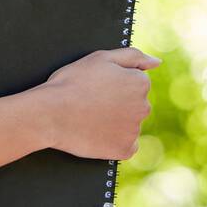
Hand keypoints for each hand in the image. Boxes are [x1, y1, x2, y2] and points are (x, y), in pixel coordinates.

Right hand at [36, 47, 160, 159]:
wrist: (50, 113)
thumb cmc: (72, 82)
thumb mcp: (101, 58)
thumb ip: (133, 56)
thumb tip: (156, 62)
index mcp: (140, 83)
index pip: (135, 82)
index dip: (113, 83)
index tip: (96, 86)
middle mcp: (144, 107)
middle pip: (134, 104)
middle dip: (118, 103)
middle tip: (92, 102)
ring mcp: (134, 130)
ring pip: (129, 124)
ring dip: (116, 122)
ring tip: (90, 117)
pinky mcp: (124, 150)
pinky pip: (126, 145)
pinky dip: (114, 141)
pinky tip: (97, 133)